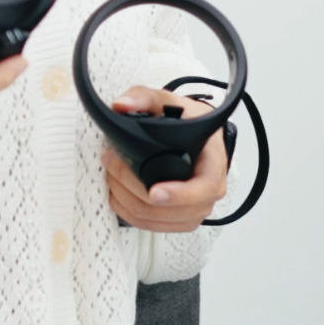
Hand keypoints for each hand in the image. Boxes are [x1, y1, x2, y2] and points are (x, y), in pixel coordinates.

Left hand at [101, 88, 229, 232]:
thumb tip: (122, 104)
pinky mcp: (177, 220)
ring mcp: (193, 210)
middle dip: (133, 187)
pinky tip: (116, 192)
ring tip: (110, 174)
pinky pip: (149, 226)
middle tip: (111, 162)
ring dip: (125, 199)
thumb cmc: (186, 122)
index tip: (154, 190)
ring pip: (154, 220)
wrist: (194, 137)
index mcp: (213, 167)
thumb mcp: (171, 102)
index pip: (203, 190)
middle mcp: (207, 194)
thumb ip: (146, 98)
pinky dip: (127, 211)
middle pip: (170, 209)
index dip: (178, 195)